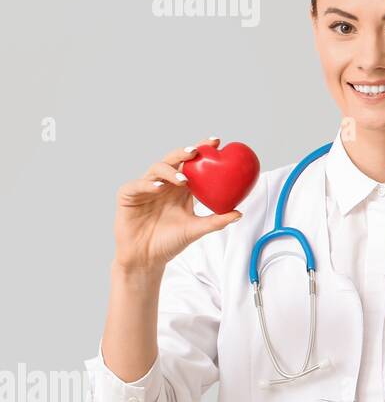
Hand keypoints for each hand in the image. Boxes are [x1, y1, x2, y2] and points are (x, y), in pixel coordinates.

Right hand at [113, 137, 242, 273]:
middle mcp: (164, 184)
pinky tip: (159, 187)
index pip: (192, 164)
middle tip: (197, 152)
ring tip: (183, 180)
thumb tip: (239, 213)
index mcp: (180, 188)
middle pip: (173, 160)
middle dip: (185, 152)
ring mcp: (145, 188)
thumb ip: (216, 221)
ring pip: (156, 169)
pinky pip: (136, 185)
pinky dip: (148, 184)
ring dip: (170, 170)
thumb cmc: (169, 242)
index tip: (216, 142)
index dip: (202, 150)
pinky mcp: (128, 196)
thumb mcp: (196, 230)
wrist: (146, 259)